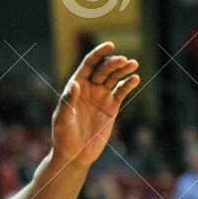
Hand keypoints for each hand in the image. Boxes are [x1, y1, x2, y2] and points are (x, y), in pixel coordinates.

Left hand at [50, 41, 139, 165]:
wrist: (75, 154)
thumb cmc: (63, 136)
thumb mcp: (62, 119)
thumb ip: (67, 101)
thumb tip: (75, 84)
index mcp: (75, 86)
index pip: (88, 64)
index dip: (98, 53)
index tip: (110, 44)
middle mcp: (89, 88)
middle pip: (103, 69)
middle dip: (113, 63)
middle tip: (124, 60)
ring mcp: (101, 97)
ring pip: (114, 78)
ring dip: (123, 70)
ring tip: (133, 64)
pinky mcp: (111, 108)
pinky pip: (121, 92)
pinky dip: (128, 85)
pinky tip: (135, 79)